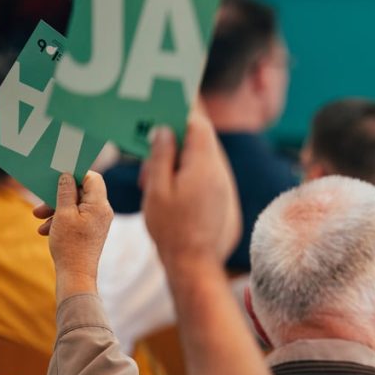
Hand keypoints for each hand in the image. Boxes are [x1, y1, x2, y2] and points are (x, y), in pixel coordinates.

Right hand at [32, 172, 113, 300]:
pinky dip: (60, 221)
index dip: (75, 174)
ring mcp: (97, 221)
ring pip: (75, 206)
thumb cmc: (70, 245)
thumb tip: (67, 175)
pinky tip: (44, 231)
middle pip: (81, 192)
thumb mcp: (63, 215)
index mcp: (100, 204)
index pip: (93, 178)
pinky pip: (75, 218)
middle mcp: (102, 211)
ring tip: (37, 218)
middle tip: (39, 205)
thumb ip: (66, 192)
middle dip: (58, 196)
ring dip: (55, 209)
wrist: (76, 275)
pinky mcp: (90, 230)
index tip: (57, 177)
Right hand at [141, 108, 240, 273]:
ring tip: (152, 179)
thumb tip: (164, 130)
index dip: (180, 114)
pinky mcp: (224, 198)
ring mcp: (225, 186)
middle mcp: (220, 172)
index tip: (160, 112)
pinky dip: (188, 176)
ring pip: (203, 159)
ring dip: (179, 161)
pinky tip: (169, 192)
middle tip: (149, 154)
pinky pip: (207, 176)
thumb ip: (161, 156)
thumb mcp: (157, 189)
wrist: (196, 263)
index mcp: (204, 165)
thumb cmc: (171, 228)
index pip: (198, 125)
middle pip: (201, 141)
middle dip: (174, 142)